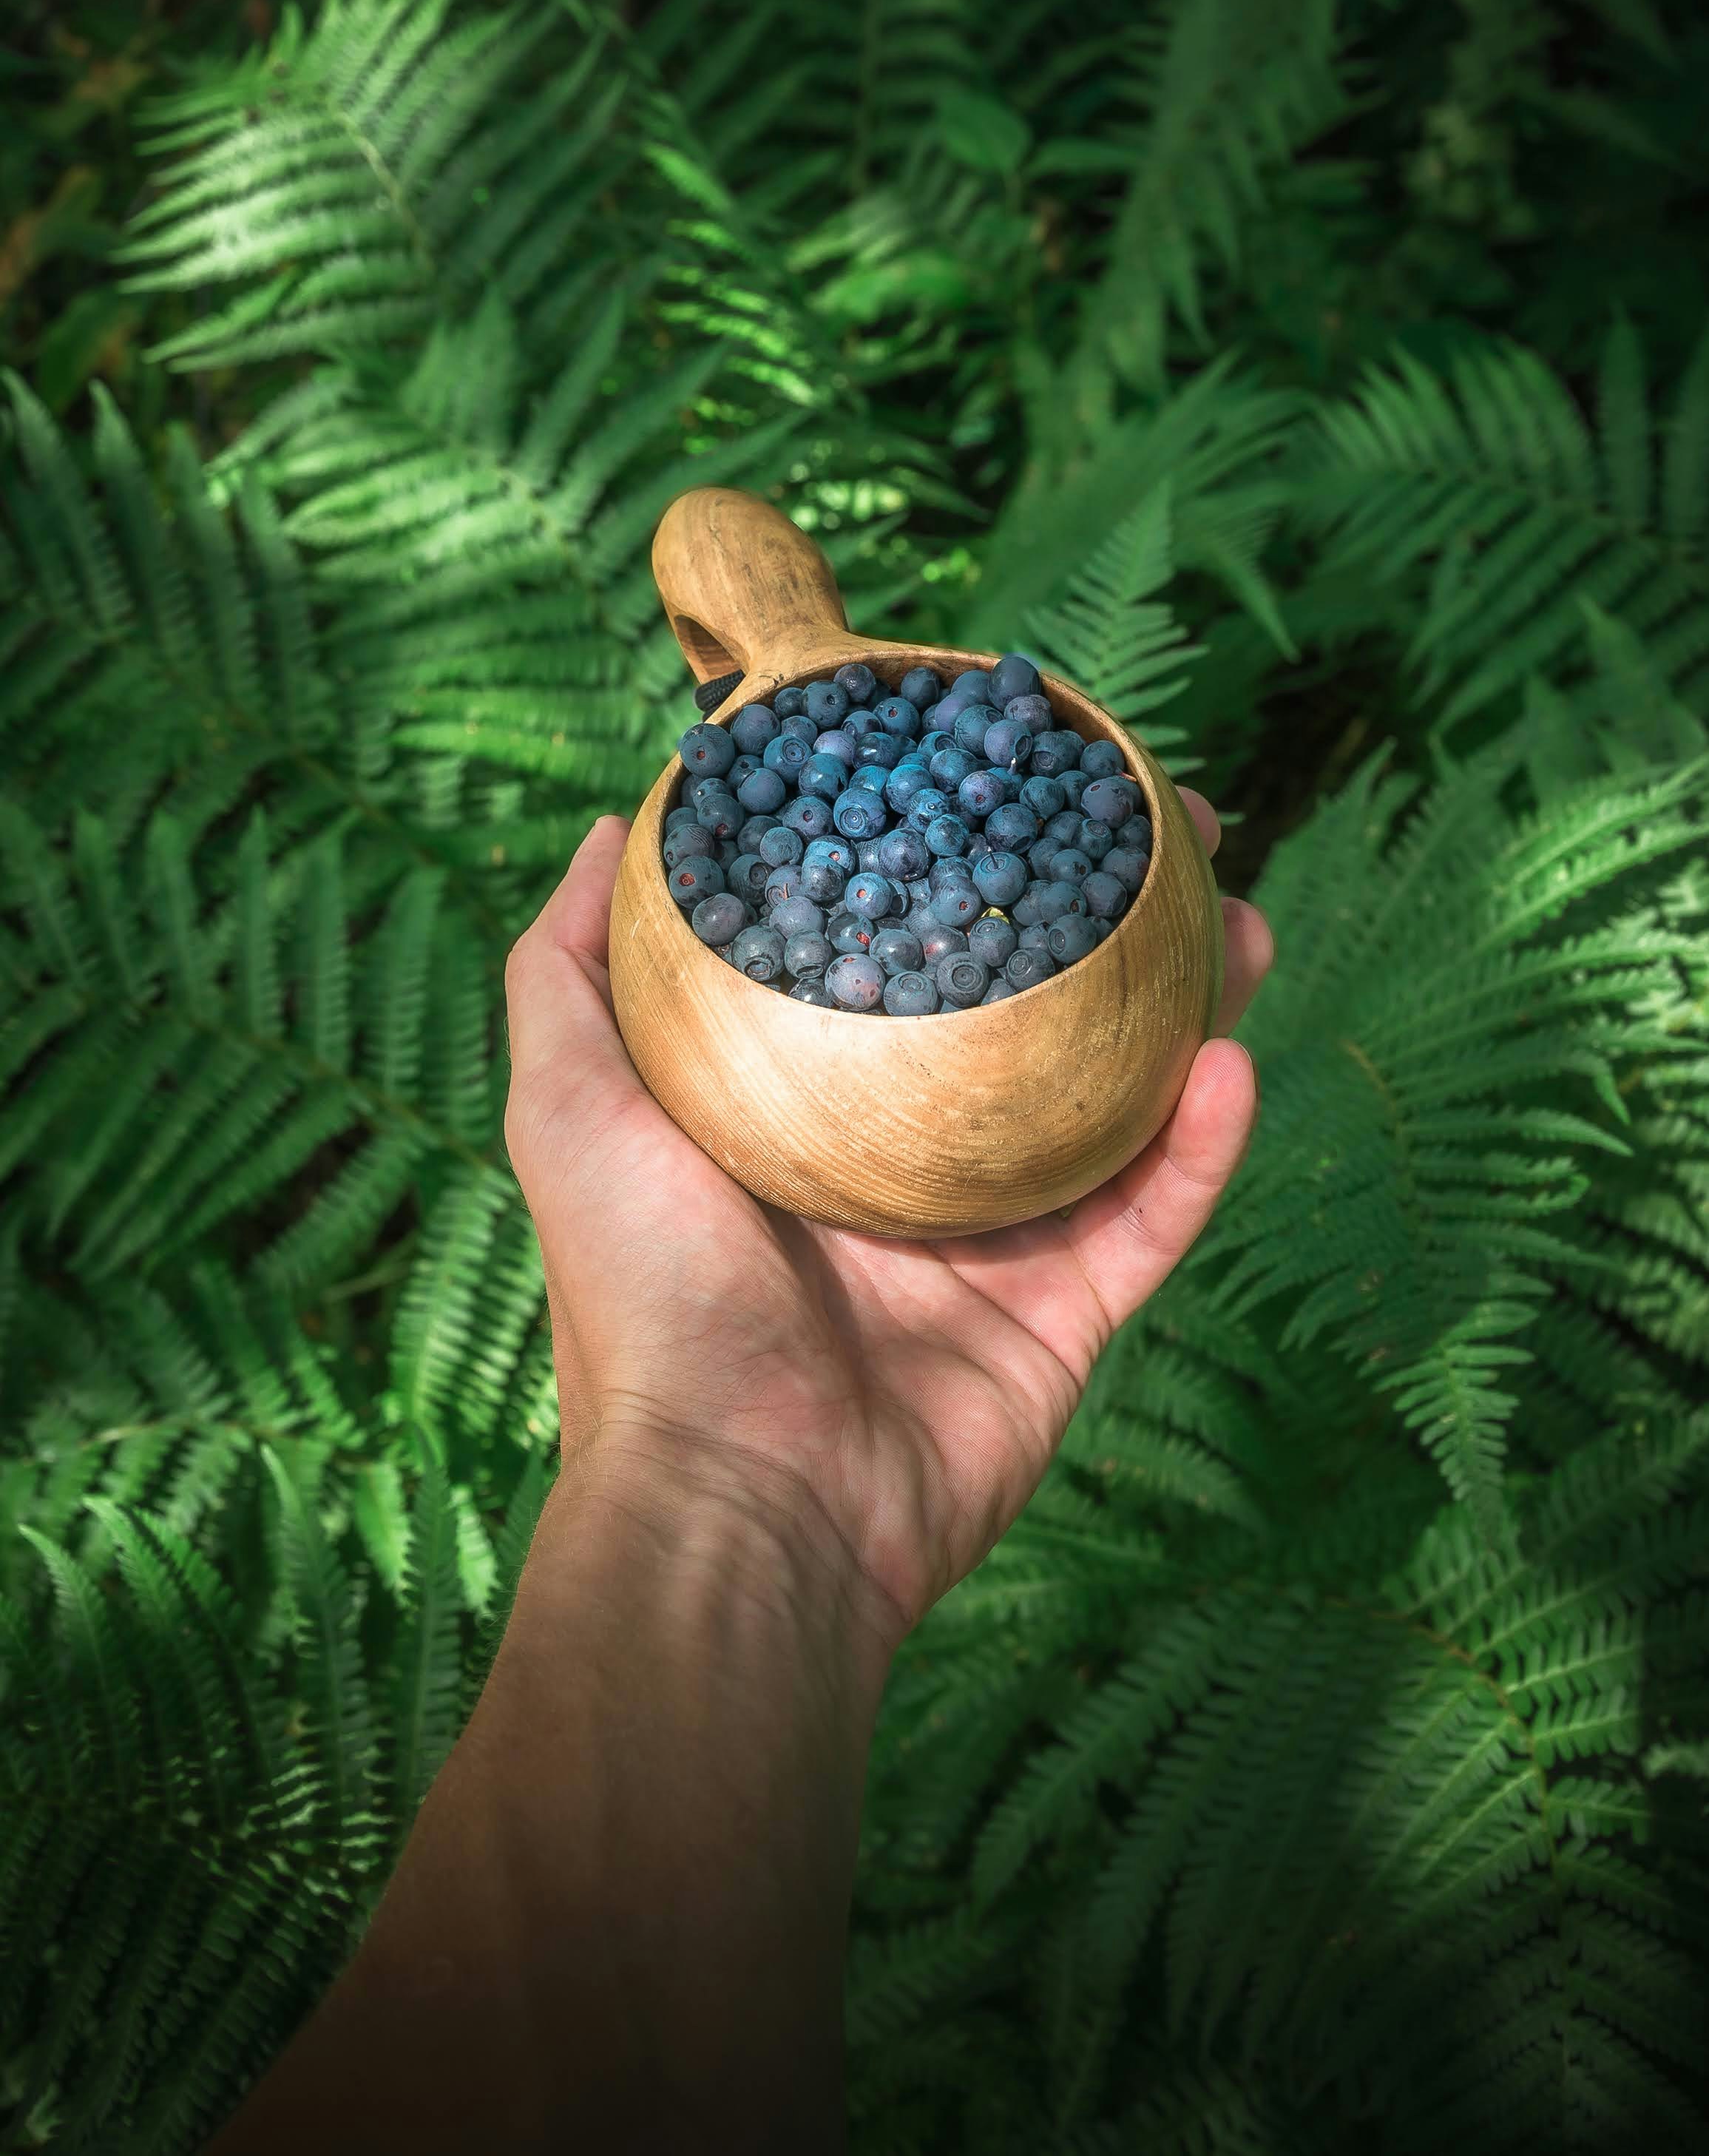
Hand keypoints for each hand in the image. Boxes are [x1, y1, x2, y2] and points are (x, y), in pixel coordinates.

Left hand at [504, 796, 1271, 1650]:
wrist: (740, 1507)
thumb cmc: (645, 1302)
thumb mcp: (568, 1109)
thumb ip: (570, 970)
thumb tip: (609, 830)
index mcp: (804, 1109)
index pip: (897, 956)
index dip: (956, 866)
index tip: (1008, 779)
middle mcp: (903, 1164)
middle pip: (1027, 1014)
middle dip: (1101, 922)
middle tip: (1167, 834)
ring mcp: (991, 1244)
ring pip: (1116, 1102)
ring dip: (1188, 1009)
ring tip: (1238, 918)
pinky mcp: (1061, 1320)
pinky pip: (1151, 1218)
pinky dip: (1201, 1146)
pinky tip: (1234, 1062)